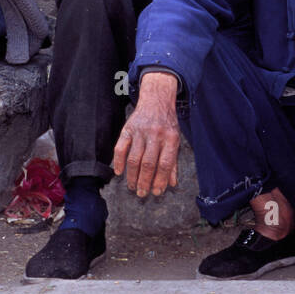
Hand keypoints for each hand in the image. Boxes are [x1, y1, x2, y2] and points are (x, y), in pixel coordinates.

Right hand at [112, 71, 180, 197]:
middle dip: (144, 181)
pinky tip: (119, 172)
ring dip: (132, 176)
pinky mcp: (127, 129)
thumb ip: (173, 162)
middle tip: (141, 193)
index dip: (160, 180)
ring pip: (134, 158)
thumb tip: (171, 183)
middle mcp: (155, 135)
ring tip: (132, 187)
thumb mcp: (175, 140)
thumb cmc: (167, 124)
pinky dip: (119, 161)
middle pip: (148, 163)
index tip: (156, 192)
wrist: (156, 99)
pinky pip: (120, 148)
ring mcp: (140, 131)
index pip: (165, 163)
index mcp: (170, 138)